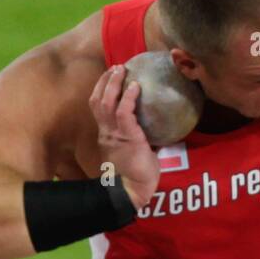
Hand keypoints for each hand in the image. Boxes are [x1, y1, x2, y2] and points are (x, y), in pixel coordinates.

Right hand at [89, 64, 159, 209]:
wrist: (131, 191)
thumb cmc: (136, 178)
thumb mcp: (138, 155)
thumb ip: (144, 141)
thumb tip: (161, 134)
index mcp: (107, 136)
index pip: (99, 109)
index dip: (103, 91)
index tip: (111, 78)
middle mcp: (107, 132)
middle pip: (98, 100)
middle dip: (105, 82)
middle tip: (115, 68)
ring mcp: (114, 133)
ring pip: (107, 102)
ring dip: (113, 83)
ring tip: (121, 69)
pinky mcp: (126, 136)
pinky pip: (124, 111)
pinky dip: (128, 97)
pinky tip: (136, 86)